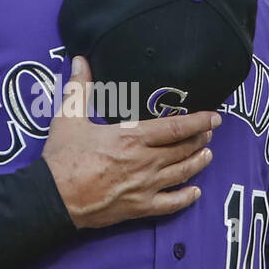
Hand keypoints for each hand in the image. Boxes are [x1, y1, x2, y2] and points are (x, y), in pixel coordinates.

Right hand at [42, 55, 217, 228]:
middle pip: (183, 149)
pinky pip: (170, 204)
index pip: (175, 127)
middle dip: (200, 139)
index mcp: (132, 137)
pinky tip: (194, 192)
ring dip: (197, 163)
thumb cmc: (62, 158)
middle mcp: (145, 161)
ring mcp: (145, 186)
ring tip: (207, 155)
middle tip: (209, 133)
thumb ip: (80, 88)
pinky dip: (186, 198)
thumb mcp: (69, 117)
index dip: (198, 121)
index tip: (214, 117)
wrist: (54, 198)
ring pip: (182, 173)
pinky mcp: (139, 208)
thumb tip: (80, 60)